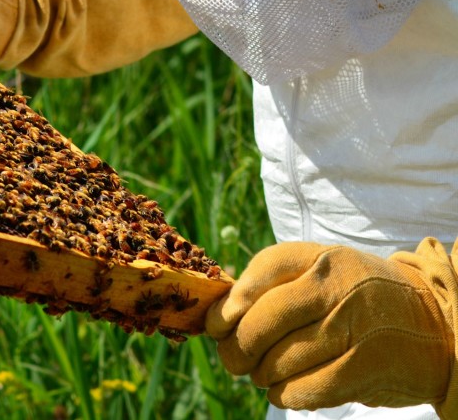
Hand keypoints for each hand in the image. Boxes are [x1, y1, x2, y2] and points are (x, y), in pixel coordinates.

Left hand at [206, 240, 457, 414]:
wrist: (435, 325)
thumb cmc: (360, 296)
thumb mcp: (327, 270)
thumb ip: (278, 282)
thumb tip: (220, 313)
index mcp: (324, 260)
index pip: (265, 269)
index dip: (232, 300)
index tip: (218, 322)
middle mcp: (338, 291)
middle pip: (262, 322)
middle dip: (236, 347)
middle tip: (233, 357)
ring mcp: (353, 330)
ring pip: (278, 361)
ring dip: (261, 374)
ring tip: (263, 372)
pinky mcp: (364, 370)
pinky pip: (305, 389)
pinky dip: (285, 394)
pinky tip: (284, 389)